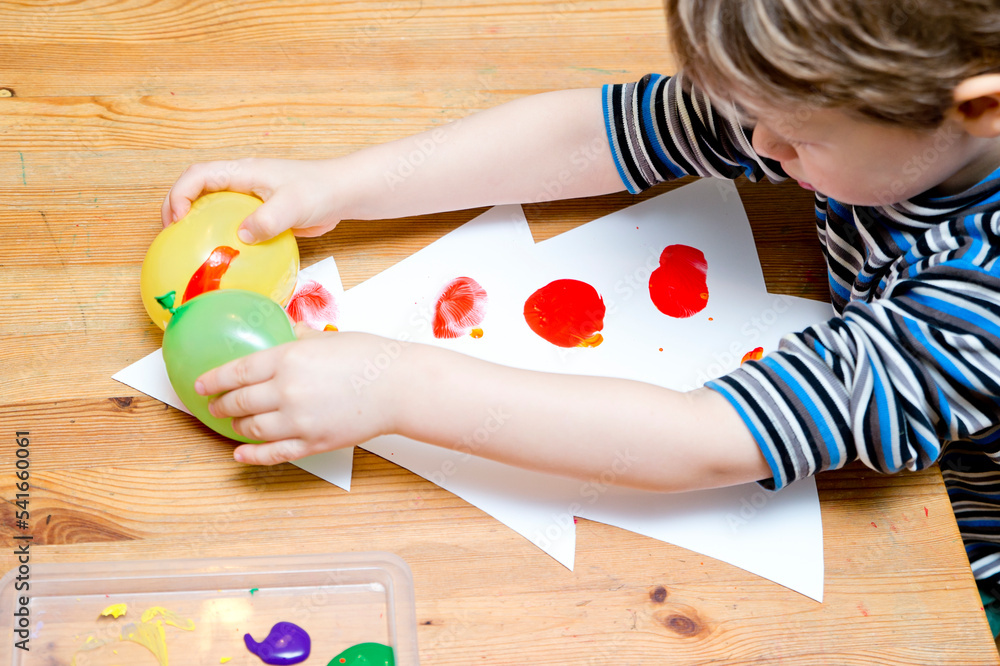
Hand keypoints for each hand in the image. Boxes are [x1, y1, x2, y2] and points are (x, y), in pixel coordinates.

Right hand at [161, 157, 346, 242]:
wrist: (341, 194)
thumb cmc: (319, 191)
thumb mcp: (294, 205)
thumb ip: (268, 219)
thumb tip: (242, 236)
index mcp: (242, 172)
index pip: (198, 175)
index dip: (180, 195)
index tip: (179, 221)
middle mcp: (240, 182)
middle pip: (196, 189)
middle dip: (176, 209)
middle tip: (172, 237)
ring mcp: (248, 198)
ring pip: (211, 207)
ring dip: (196, 224)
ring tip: (188, 249)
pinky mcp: (258, 214)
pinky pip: (231, 223)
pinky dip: (220, 237)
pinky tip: (222, 258)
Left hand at [196, 325, 403, 464]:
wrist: (400, 387)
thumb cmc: (370, 358)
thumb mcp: (328, 337)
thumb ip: (299, 336)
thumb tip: (283, 331)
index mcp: (288, 358)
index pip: (236, 371)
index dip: (213, 379)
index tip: (201, 384)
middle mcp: (287, 391)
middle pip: (239, 402)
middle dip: (220, 405)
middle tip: (213, 405)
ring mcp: (298, 420)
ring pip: (252, 429)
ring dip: (235, 427)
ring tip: (231, 424)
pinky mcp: (313, 443)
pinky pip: (273, 453)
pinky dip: (252, 455)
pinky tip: (241, 454)